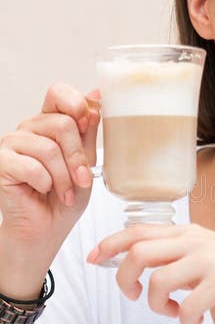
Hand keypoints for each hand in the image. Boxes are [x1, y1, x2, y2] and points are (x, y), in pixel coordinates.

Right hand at [0, 83, 99, 253]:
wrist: (45, 230)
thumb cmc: (65, 199)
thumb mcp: (85, 163)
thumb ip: (88, 132)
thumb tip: (96, 95)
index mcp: (49, 123)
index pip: (58, 93)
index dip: (76, 104)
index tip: (87, 125)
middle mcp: (29, 129)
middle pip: (62, 123)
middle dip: (77, 157)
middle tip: (81, 179)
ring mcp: (12, 144)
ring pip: (49, 148)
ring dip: (63, 177)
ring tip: (65, 193)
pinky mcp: (1, 162)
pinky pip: (32, 166)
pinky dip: (46, 184)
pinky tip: (43, 192)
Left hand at [87, 224, 214, 323]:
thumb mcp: (212, 252)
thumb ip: (182, 256)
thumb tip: (150, 271)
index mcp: (190, 232)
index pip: (138, 230)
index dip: (109, 243)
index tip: (93, 257)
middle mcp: (195, 242)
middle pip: (137, 253)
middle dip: (123, 278)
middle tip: (132, 296)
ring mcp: (209, 262)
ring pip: (156, 282)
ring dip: (155, 305)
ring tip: (171, 312)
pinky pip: (185, 308)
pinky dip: (184, 320)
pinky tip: (196, 320)